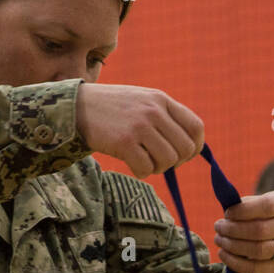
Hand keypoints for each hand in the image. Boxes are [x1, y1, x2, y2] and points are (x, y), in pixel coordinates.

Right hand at [74, 83, 203, 176]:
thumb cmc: (113, 109)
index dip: (195, 147)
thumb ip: (166, 117)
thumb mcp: (143, 101)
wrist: (78, 107)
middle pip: (185, 149)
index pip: (196, 127)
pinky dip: (141, 172)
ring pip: (168, 161)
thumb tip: (191, 147)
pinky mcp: (124, 142)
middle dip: (176, 161)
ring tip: (144, 160)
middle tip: (159, 160)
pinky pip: (146, 169)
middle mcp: (153, 111)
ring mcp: (139, 126)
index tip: (185, 155)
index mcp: (161, 100)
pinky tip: (132, 164)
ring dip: (158, 168)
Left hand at [213, 191, 273, 272]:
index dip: (244, 211)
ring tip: (219, 239)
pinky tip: (223, 254)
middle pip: (261, 230)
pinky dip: (235, 262)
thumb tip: (226, 212)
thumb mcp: (253, 202)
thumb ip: (240, 205)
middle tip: (218, 227)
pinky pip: (255, 268)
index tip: (227, 213)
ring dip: (233, 246)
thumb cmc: (257, 213)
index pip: (267, 206)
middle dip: (234, 230)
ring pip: (258, 250)